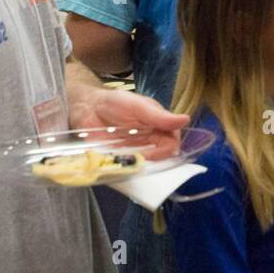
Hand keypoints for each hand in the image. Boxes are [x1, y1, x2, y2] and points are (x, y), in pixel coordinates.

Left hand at [68, 88, 190, 160]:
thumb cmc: (115, 102)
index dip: (166, 151)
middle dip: (152, 162)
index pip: (172, 143)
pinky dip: (124, 170)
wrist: (87, 107)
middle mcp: (150, 141)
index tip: (154, 153)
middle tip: (138, 159)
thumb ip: (159, 116)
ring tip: (126, 162)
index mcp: (159, 126)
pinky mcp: (120, 159)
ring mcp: (135, 151)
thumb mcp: (138, 106)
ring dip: (138, 166)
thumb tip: (185, 120)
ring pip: (145, 165)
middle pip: (160, 158)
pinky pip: (127, 169)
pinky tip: (117, 167)